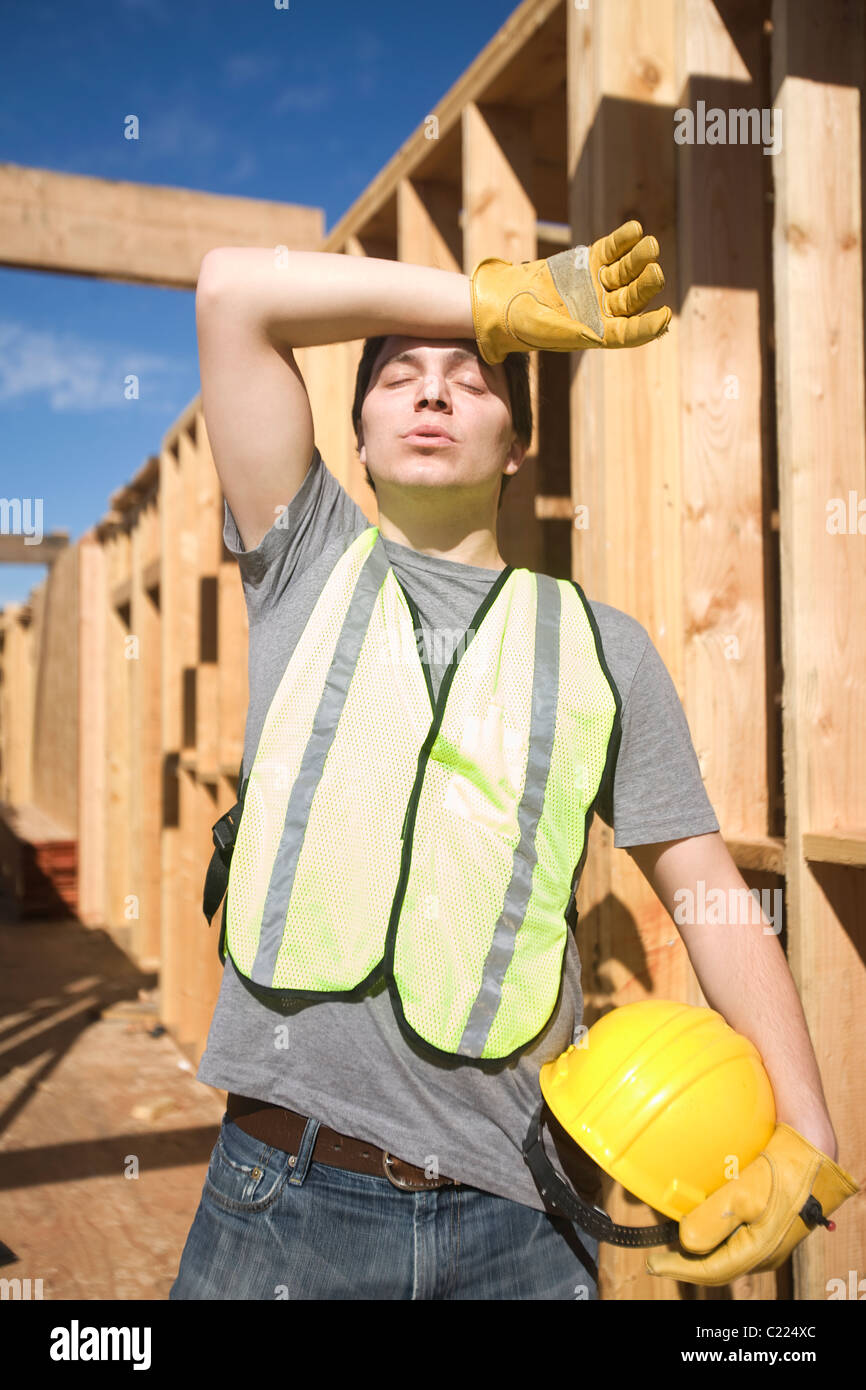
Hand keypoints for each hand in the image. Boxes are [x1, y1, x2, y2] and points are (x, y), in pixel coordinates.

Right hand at [470, 220, 671, 363]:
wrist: (505, 299)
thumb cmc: (523, 323)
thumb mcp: (544, 330)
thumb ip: (570, 332)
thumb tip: (595, 337)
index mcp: (597, 333)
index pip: (628, 332)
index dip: (648, 326)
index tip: (665, 316)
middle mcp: (604, 309)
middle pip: (632, 297)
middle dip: (646, 285)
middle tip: (656, 271)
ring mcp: (599, 284)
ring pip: (626, 272)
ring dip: (639, 259)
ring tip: (650, 244)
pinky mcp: (590, 262)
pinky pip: (611, 251)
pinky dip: (622, 240)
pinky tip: (634, 230)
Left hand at [645, 1123, 858, 1286]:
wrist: (814, 1148)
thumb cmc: (784, 1170)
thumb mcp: (746, 1194)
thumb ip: (714, 1220)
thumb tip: (686, 1242)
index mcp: (758, 1251)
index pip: (712, 1271)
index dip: (679, 1269)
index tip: (653, 1263)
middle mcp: (763, 1249)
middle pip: (718, 1262)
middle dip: (689, 1260)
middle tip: (661, 1252)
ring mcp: (767, 1233)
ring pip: (726, 1246)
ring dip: (702, 1241)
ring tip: (677, 1232)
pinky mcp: (767, 1215)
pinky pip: (735, 1228)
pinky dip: (714, 1224)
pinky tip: (702, 1209)